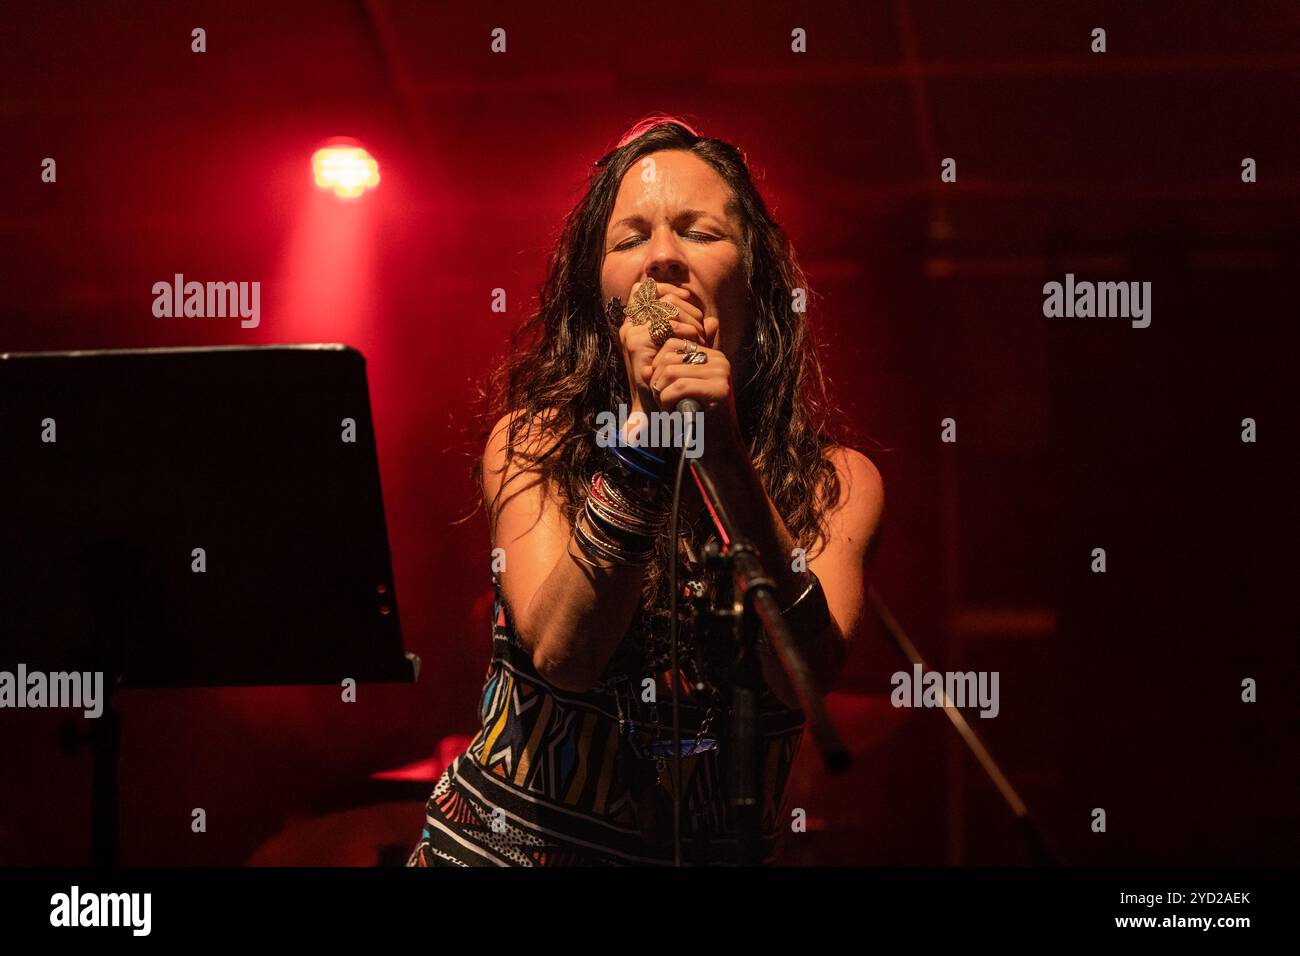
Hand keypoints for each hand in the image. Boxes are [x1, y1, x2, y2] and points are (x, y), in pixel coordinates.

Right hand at [617, 280, 707, 418]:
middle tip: (699, 323)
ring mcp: (632, 333)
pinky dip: (685, 327)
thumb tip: (713, 322)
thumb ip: (698, 339)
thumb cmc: (673, 383)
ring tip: (699, 334)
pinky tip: (696, 339)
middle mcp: (630, 325)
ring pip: (665, 304)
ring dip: (688, 316)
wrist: (659, 407)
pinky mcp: (637, 341)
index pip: (648, 289)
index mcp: (638, 325)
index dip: (670, 290)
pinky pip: (666, 322)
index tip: (690, 302)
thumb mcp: (688, 358)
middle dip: (685, 305)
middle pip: (659, 293)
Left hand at [646, 317, 744, 456]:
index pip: (672, 344)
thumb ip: (662, 377)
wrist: (717, 449)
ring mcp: (721, 374)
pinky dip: (668, 403)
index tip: (660, 388)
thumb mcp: (676, 394)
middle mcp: (719, 360)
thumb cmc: (695, 421)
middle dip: (658, 382)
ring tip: (669, 410)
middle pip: (669, 358)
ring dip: (661, 394)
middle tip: (663, 403)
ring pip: (670, 372)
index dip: (657, 366)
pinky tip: (674, 415)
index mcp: (711, 356)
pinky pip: (677, 387)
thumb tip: (645, 370)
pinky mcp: (719, 389)